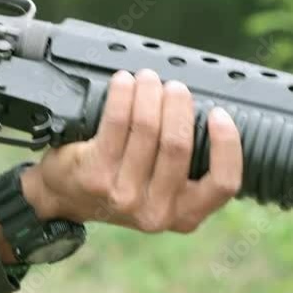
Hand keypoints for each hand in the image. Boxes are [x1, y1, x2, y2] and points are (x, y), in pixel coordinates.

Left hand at [23, 69, 242, 232]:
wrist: (65, 195)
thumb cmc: (120, 182)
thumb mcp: (162, 189)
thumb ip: (184, 166)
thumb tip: (199, 110)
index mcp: (184, 215)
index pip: (223, 184)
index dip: (227, 144)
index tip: (219, 114)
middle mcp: (157, 212)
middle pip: (178, 145)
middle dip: (178, 105)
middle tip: (174, 86)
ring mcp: (124, 196)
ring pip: (147, 129)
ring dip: (149, 94)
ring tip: (147, 78)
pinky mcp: (96, 175)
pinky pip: (116, 123)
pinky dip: (123, 95)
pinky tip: (123, 82)